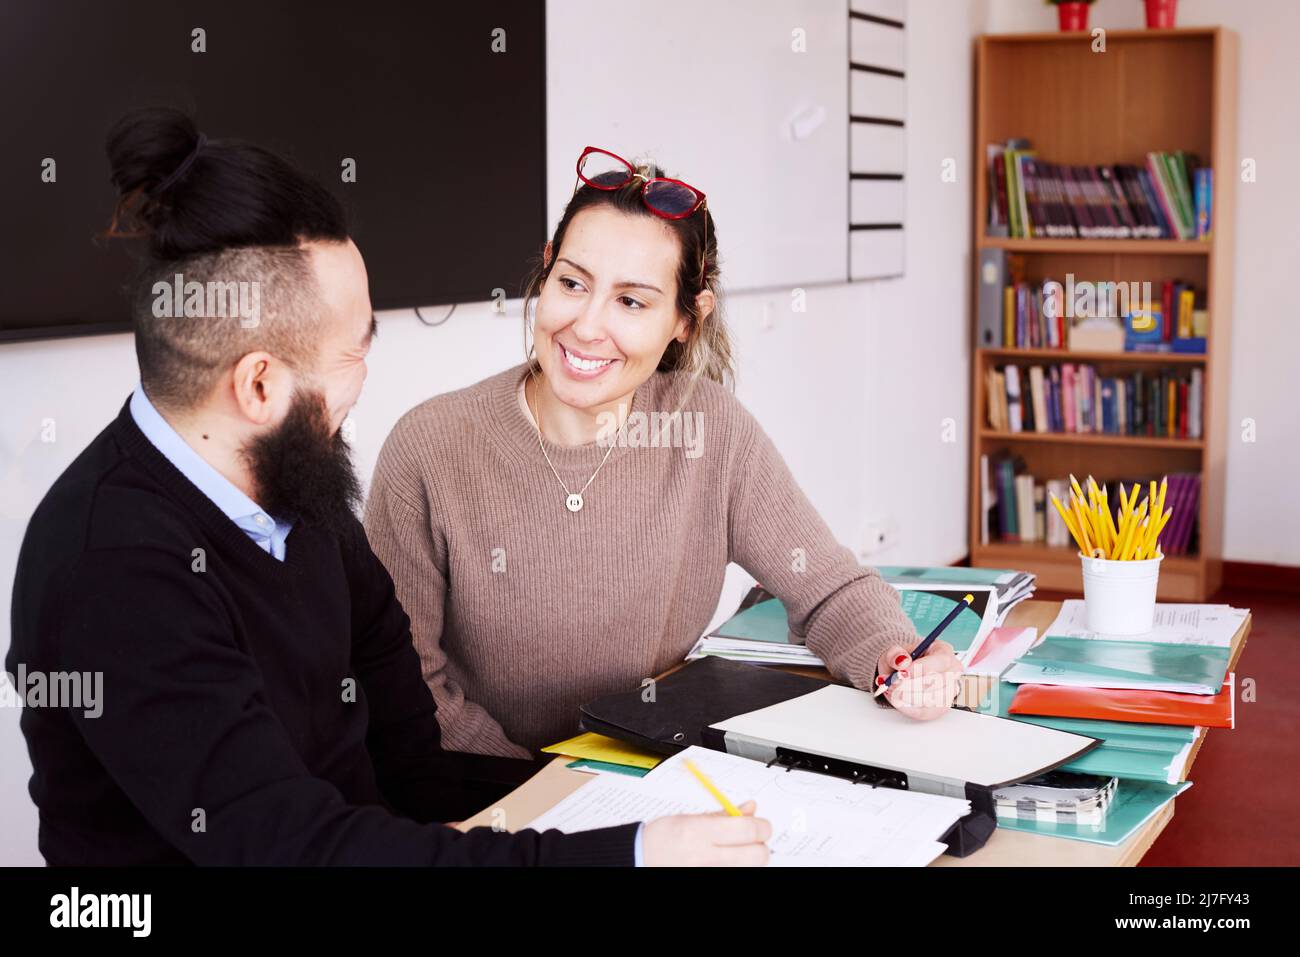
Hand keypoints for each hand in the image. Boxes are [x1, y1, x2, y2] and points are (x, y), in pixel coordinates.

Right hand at [642, 800, 771, 865]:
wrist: (641, 859)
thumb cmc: (662, 838)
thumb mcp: (690, 818)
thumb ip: (723, 814)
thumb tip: (750, 808)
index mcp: (700, 833)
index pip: (748, 830)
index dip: (762, 825)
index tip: (761, 823)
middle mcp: (706, 857)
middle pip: (757, 855)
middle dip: (761, 845)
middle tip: (754, 838)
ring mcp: (710, 873)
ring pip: (751, 867)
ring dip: (751, 857)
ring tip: (737, 850)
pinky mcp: (711, 880)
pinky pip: (736, 873)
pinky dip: (738, 867)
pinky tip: (728, 860)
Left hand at [875, 639, 963, 720]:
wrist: (903, 672)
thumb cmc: (904, 660)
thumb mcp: (894, 651)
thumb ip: (895, 653)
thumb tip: (902, 661)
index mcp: (944, 651)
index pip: (941, 661)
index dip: (922, 668)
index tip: (902, 673)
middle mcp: (952, 671)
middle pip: (938, 682)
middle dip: (910, 686)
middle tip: (891, 684)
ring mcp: (949, 691)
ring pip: (932, 700)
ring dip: (907, 697)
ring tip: (891, 690)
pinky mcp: (942, 707)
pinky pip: (926, 713)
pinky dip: (908, 708)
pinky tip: (897, 701)